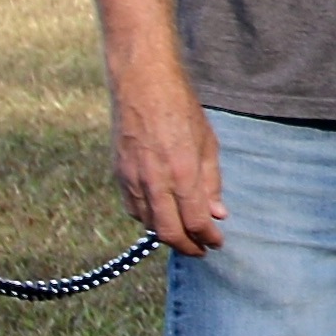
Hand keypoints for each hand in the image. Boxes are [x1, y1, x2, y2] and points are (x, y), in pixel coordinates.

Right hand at [107, 69, 222, 257]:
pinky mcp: (118, 174)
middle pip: (169, 232)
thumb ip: (211, 182)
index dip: (208, 238)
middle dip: (187, 247)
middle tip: (201, 250)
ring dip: (168, 234)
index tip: (217, 242)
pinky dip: (148, 219)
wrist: (142, 85)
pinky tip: (161, 215)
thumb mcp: (208, 144)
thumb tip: (217, 214)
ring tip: (184, 234)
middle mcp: (155, 180)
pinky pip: (133, 208)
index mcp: (182, 172)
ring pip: (148, 223)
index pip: (196, 221)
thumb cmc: (181, 109)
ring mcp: (132, 179)